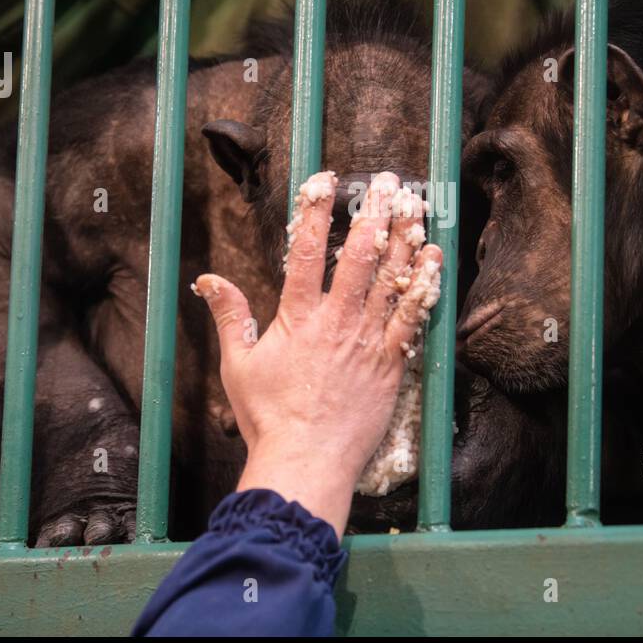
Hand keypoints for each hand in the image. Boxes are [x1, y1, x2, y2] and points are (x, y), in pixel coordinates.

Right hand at [194, 170, 441, 536]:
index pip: (307, 251)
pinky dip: (425, 287)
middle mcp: (338, 321)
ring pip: (393, 280)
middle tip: (388, 183)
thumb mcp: (239, 365)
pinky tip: (434, 261)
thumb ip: (231, 316)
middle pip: (361, 256)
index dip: (316, 211)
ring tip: (417, 207)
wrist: (308, 461)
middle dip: (375, 214)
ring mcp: (369, 341)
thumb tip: (208, 279)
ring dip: (406, 240)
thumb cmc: (270, 418)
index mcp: (299, 317)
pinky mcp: (392, 364)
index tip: (325, 181)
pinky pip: (414, 318)